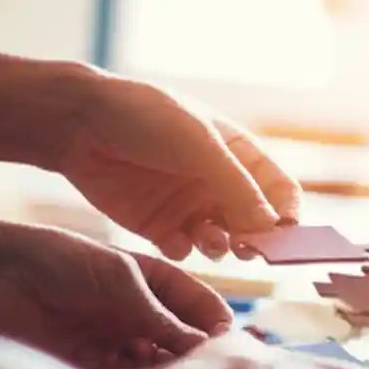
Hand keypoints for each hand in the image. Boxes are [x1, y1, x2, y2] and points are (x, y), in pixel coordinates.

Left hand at [0, 210, 230, 368]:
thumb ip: (159, 313)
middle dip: (199, 360)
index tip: (236, 348)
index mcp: (150, 283)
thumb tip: (204, 346)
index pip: (198, 307)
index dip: (217, 326)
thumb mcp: (118, 278)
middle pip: (182, 344)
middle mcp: (136, 316)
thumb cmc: (55, 260)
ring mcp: (115, 344)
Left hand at [61, 74, 301, 260]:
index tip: (284, 234)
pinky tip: (175, 240)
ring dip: (221, 245)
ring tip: (210, 240)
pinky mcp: (160, 225)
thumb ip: (238, 187)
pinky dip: (186, 250)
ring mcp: (190, 206)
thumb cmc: (147, 119)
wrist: (80, 124)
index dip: (288, 213)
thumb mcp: (201, 146)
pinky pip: (185, 249)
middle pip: (255, 222)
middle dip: (256, 238)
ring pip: (222, 240)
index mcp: (238, 154)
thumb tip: (272, 225)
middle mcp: (219, 183)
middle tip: (248, 249)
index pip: (280, 190)